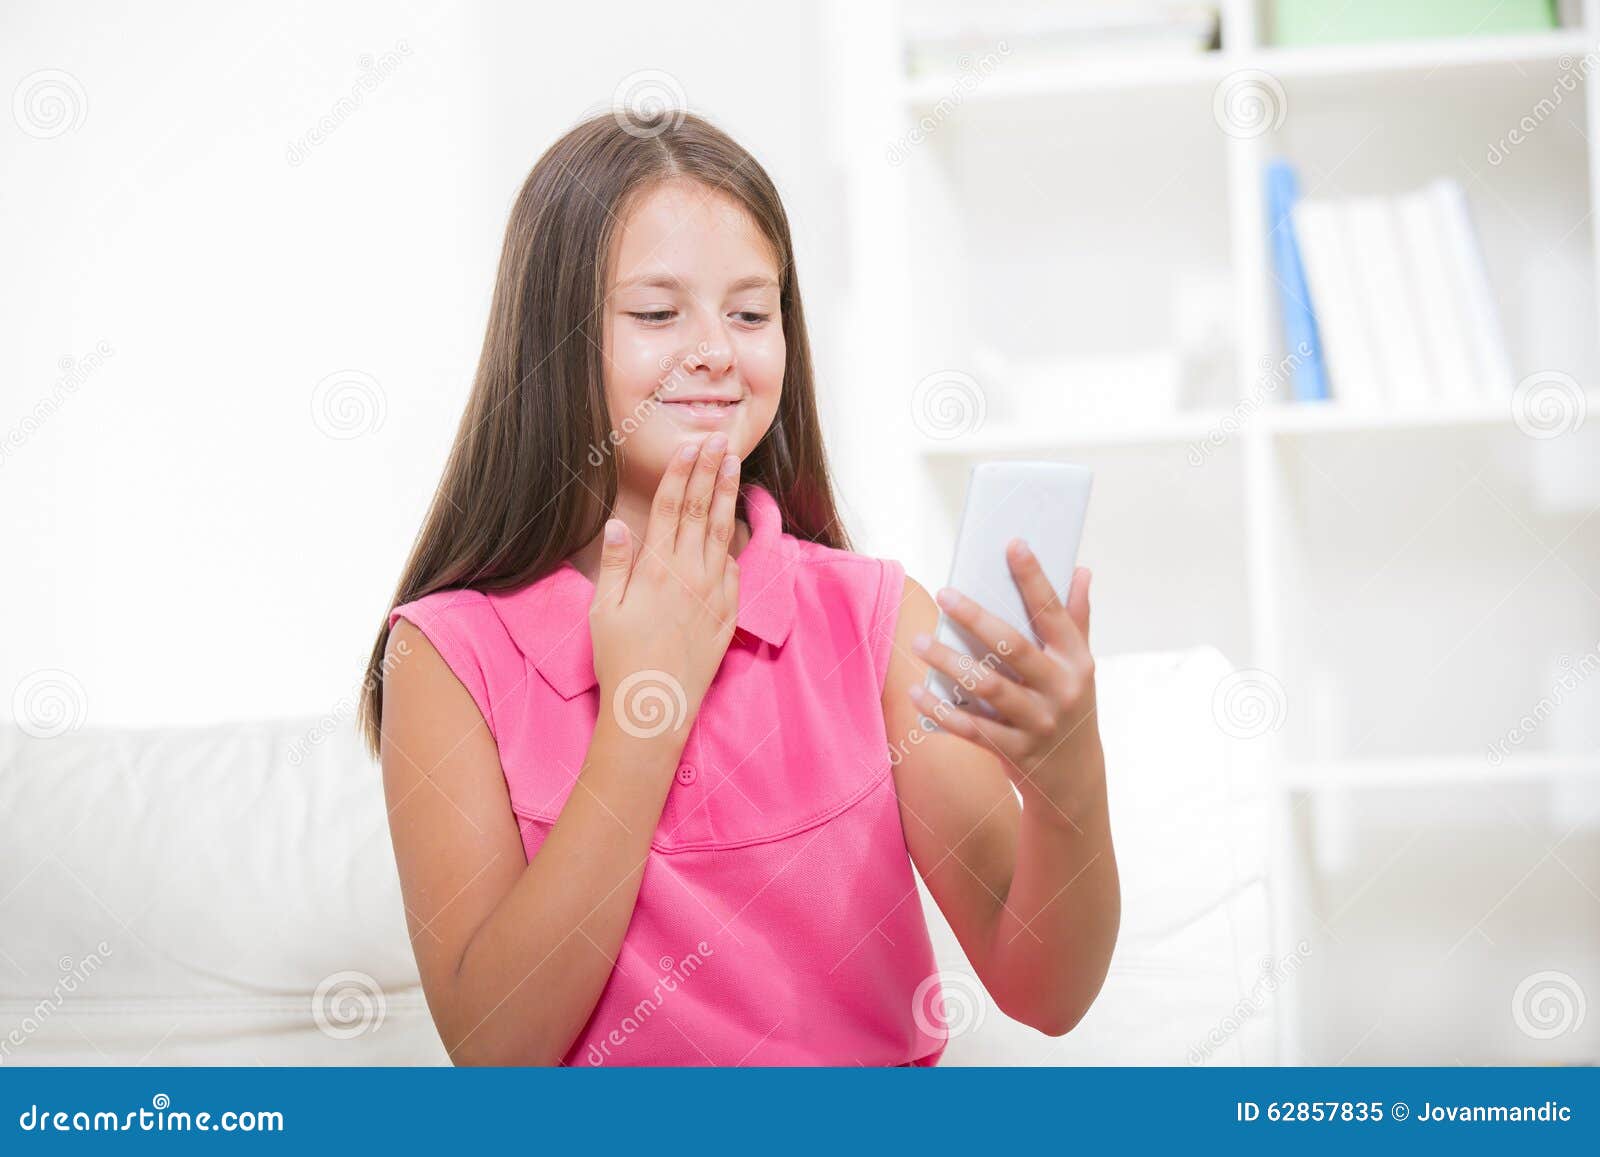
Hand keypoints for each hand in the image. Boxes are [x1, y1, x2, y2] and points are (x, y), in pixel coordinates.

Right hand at [589, 433, 741, 743]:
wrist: (655, 708)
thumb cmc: (620, 661)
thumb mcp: (604, 611)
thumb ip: (614, 565)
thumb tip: (617, 525)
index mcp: (656, 569)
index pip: (671, 508)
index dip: (681, 473)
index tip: (690, 444)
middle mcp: (690, 575)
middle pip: (701, 512)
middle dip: (710, 472)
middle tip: (720, 441)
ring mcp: (713, 594)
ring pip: (722, 534)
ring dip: (727, 497)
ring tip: (733, 467)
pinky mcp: (727, 615)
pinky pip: (733, 570)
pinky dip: (731, 544)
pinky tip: (730, 528)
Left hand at [908, 540, 1103, 823]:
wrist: (1074, 781)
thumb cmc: (1071, 709)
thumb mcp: (1081, 668)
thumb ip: (1077, 620)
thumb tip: (1081, 570)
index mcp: (1077, 661)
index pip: (1054, 612)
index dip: (1033, 577)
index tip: (1012, 543)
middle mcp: (1061, 689)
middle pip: (1014, 647)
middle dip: (977, 618)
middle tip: (944, 594)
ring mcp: (1038, 722)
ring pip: (988, 687)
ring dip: (950, 662)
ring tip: (920, 642)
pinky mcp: (1015, 751)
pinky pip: (972, 728)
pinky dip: (942, 711)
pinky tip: (918, 692)